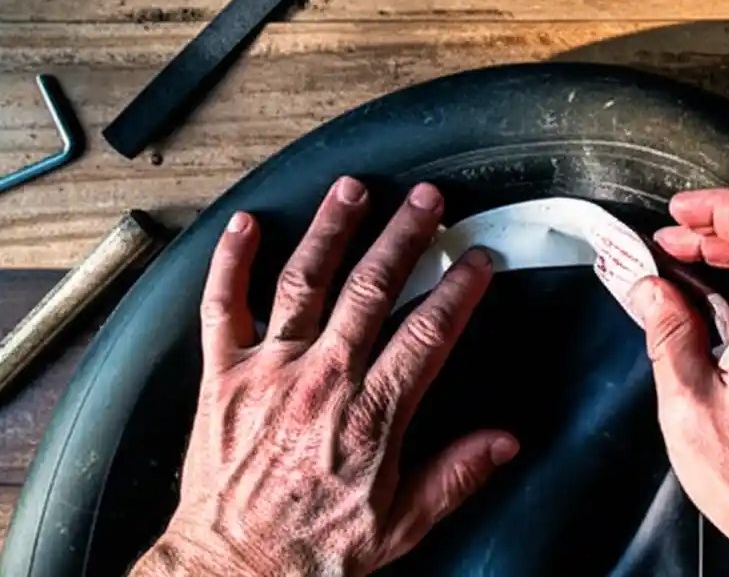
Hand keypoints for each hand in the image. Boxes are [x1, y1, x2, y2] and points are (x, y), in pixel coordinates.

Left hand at [130, 179, 517, 576]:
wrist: (230, 569)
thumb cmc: (313, 551)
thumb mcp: (400, 527)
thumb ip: (455, 477)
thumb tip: (507, 442)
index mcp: (371, 413)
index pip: (428, 332)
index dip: (459, 289)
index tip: (478, 258)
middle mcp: (322, 378)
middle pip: (372, 288)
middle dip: (405, 235)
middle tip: (426, 199)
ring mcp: (268, 370)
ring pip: (304, 281)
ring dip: (331, 229)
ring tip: (352, 189)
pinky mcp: (222, 375)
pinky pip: (223, 307)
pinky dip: (230, 263)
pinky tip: (244, 225)